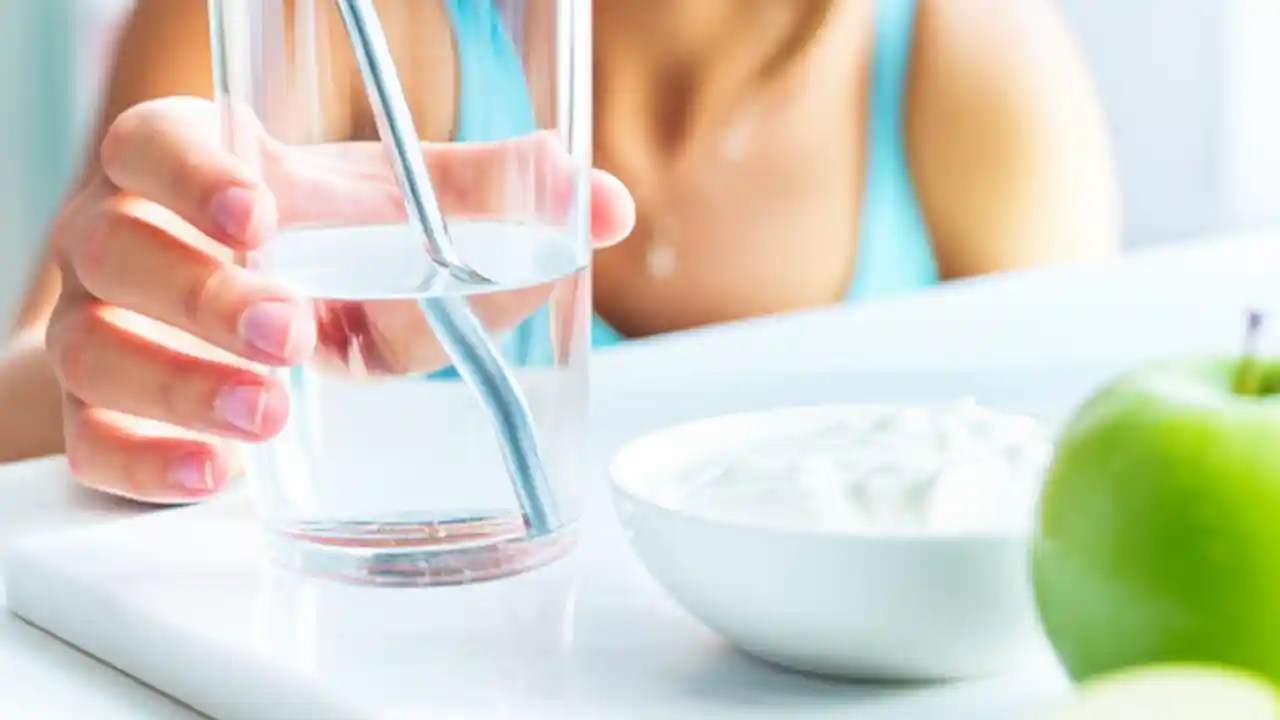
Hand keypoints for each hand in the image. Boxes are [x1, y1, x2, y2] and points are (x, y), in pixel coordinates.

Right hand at [45, 97, 633, 503]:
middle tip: (289, 332)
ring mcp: (106, 329)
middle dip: (202, 293)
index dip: (192, 173)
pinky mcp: (102, 416)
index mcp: (192, 173)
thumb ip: (487, 197)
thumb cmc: (309, 249)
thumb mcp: (390, 216)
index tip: (259, 211)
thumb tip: (595, 199)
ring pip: (96, 351)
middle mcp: (128, 242)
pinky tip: (215, 473)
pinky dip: (147, 463)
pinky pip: (93, 443)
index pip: (155, 144)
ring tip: (270, 412)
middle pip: (118, 250)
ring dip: (179, 383)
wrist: (226, 327)